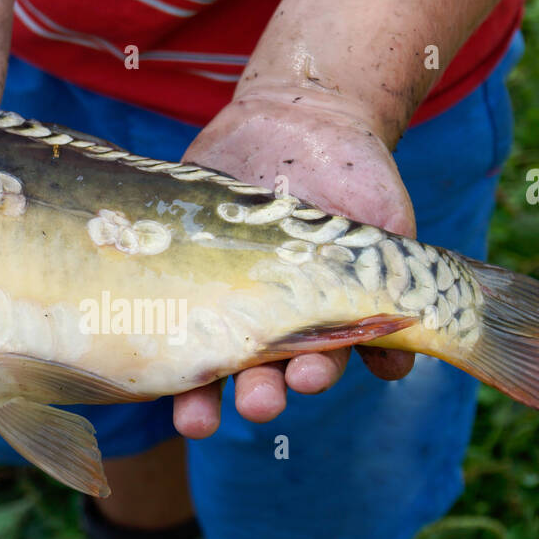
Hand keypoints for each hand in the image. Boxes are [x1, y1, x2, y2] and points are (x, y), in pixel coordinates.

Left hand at [172, 93, 417, 438]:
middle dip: (260, 393)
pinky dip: (150, 329)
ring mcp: (213, 295)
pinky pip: (157, 305)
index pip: (318, 360)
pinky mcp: (172, 265)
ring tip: (197, 421)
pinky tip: (143, 348)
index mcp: (316, 317)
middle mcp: (263, 318)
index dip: (316, 372)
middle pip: (260, 373)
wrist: (296, 117)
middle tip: (259, 403)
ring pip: (206, 359)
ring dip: (201, 396)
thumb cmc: (352, 176)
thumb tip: (395, 366)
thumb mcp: (383, 220)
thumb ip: (395, 281)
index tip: (311, 375)